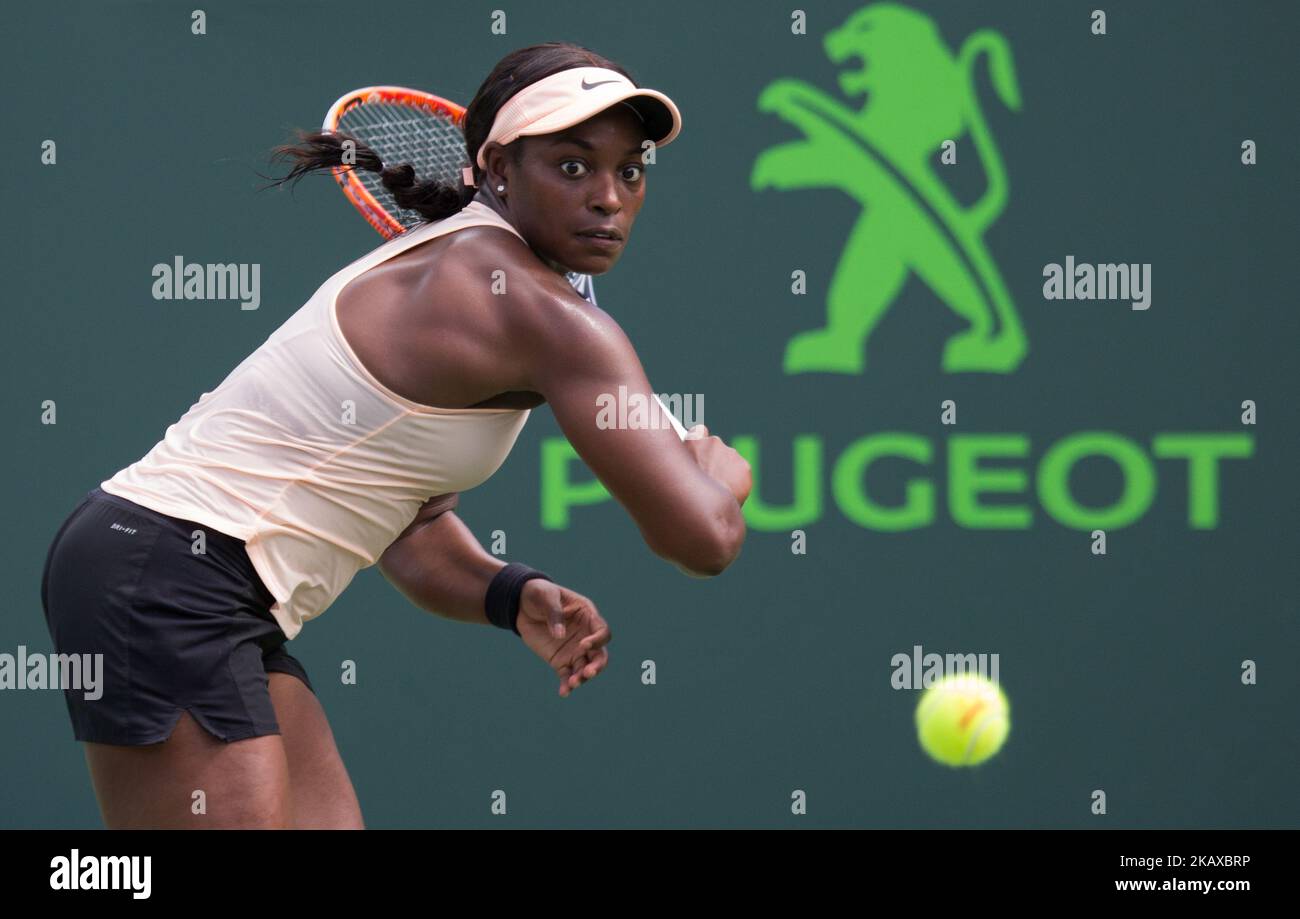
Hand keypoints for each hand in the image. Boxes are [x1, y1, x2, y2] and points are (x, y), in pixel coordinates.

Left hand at [515, 579, 611, 697]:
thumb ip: (554, 614)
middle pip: (600, 654)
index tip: (583, 645)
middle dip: (597, 665)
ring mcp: (574, 650)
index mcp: (587, 616)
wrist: (522, 605)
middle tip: (588, 672)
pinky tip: (564, 692)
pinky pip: (567, 675)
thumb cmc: (539, 594)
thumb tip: (560, 636)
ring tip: (572, 684)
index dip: (597, 641)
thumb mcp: (546, 597)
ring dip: (582, 677)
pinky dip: (566, 685)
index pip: (602, 632)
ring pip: (585, 667)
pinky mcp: (561, 661)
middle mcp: (585, 636)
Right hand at [684, 424, 751, 504]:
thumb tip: (689, 466)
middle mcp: (714, 442)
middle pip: (715, 448)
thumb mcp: (677, 474)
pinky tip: (727, 493)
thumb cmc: (685, 496)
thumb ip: (685, 464)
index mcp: (694, 441)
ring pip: (729, 461)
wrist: (707, 510)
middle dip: (713, 460)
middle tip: (707, 479)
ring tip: (716, 490)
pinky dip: (736, 481)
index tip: (698, 454)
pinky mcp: (744, 467)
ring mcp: (731, 454)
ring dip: (725, 471)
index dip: (699, 444)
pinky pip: (740, 473)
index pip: (699, 431)